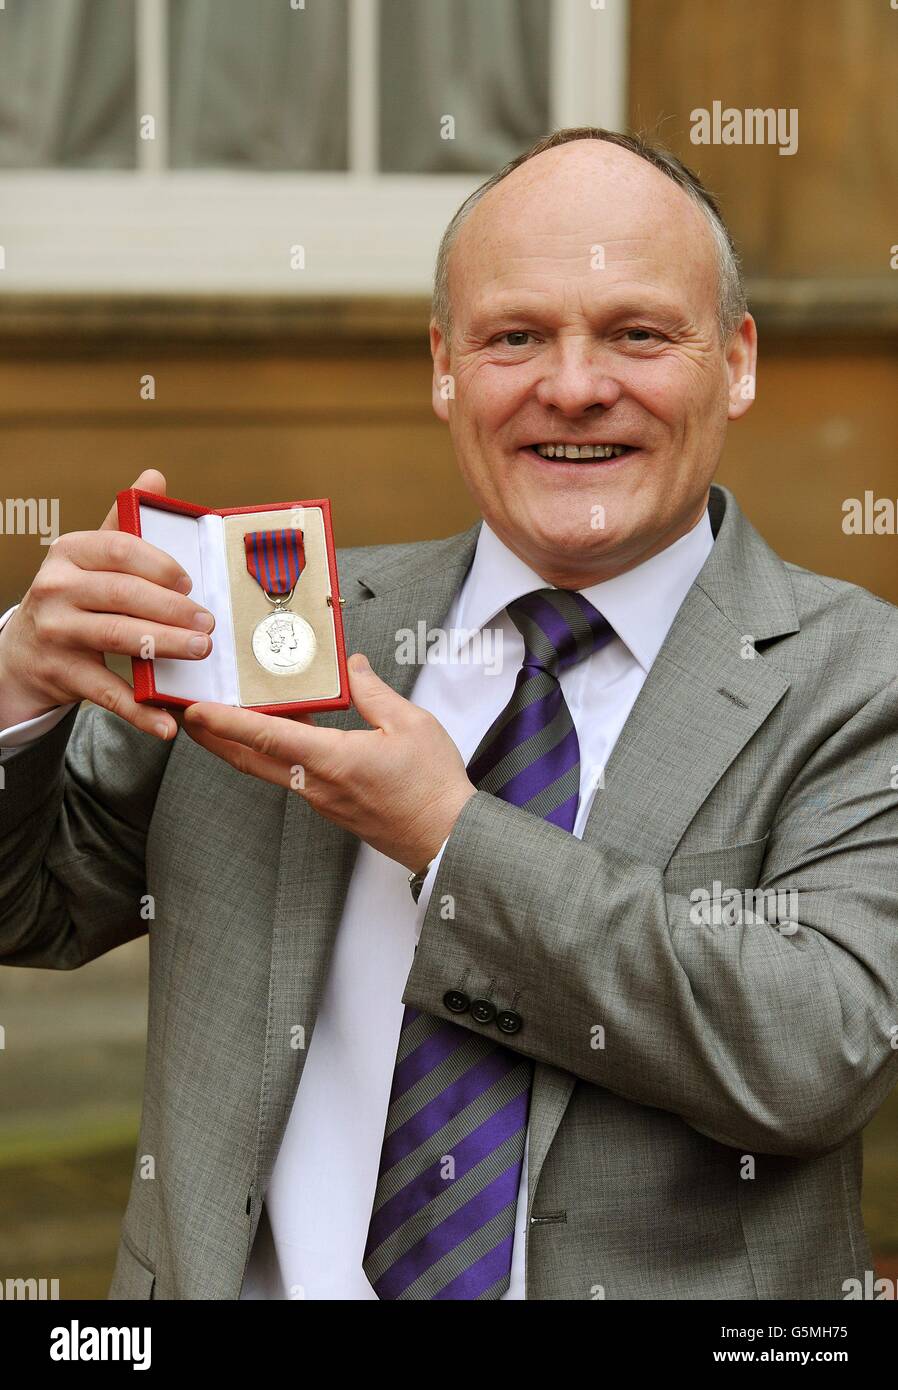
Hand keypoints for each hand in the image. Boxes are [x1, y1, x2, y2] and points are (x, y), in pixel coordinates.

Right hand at [0, 470, 215, 739]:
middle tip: (210, 623)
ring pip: (118, 637)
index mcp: (70, 553)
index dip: (159, 564)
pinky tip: (166, 723)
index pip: (119, 548)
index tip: (190, 583)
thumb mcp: (89, 560)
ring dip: (166, 647)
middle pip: (124, 594)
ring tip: (201, 651)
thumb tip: (154, 477)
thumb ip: (124, 526)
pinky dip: (139, 710)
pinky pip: (107, 693)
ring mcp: (56, 632)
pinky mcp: (61, 674)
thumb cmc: (73, 600)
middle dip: (173, 609)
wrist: (23, 655)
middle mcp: (57, 588)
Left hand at [181, 653, 476, 870]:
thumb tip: (353, 667)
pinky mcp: (332, 805)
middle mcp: (317, 784)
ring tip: (225, 717)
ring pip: (270, 767)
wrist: (447, 839)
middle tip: (186, 715)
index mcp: (333, 760)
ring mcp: (322, 799)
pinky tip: (281, 733)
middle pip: (250, 760)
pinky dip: (275, 752)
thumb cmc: (432, 786)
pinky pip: (293, 774)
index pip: (266, 738)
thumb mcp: (411, 725)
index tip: (195, 710)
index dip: (225, 722)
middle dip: (214, 737)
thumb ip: (374, 693)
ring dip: (243, 744)